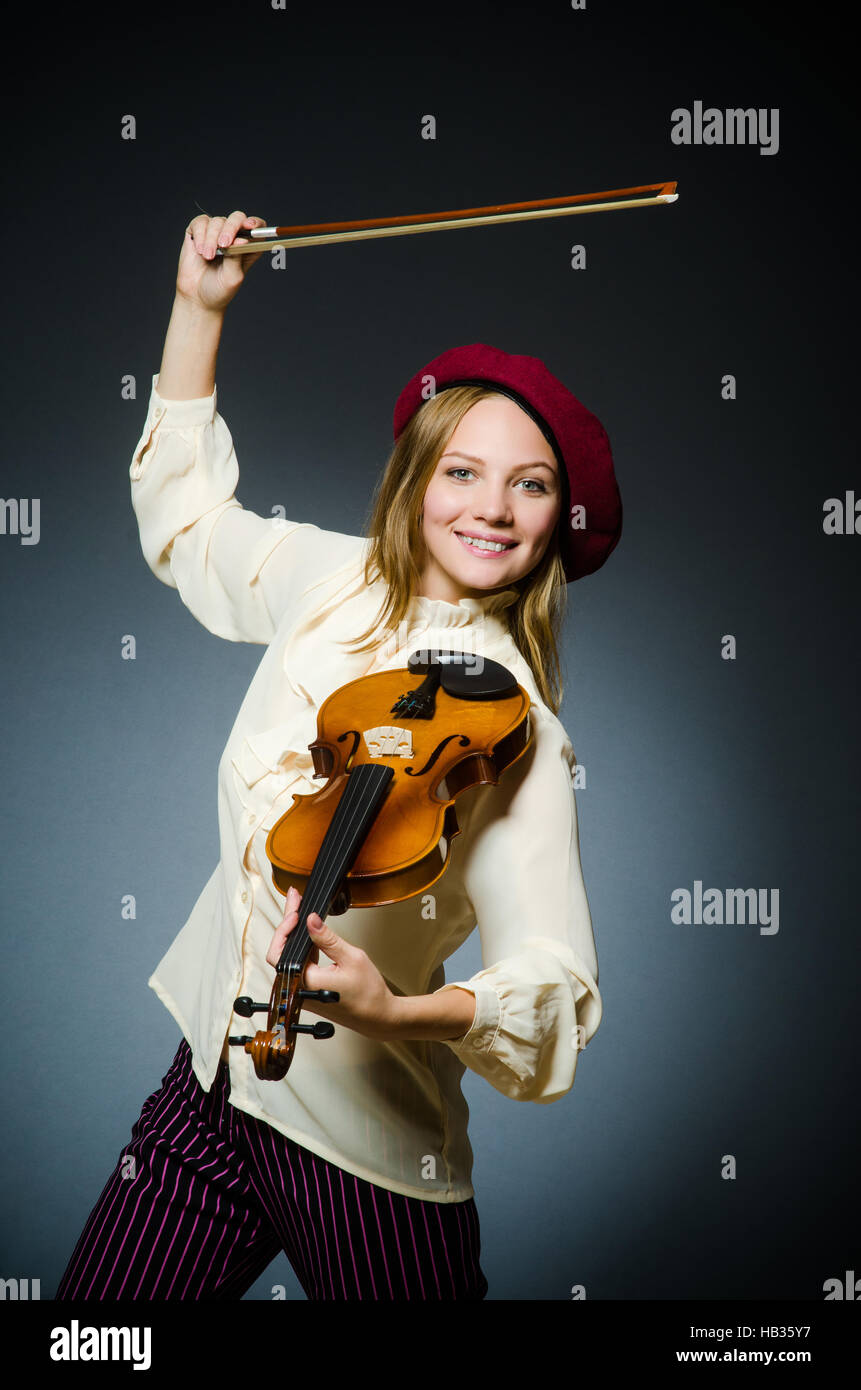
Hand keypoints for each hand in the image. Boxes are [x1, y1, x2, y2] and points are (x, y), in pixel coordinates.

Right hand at [176, 210, 267, 311]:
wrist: (197, 297)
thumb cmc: (219, 290)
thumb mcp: (232, 277)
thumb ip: (236, 257)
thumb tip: (241, 239)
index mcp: (248, 247)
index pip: (257, 227)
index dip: (255, 223)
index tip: (250, 226)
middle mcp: (234, 237)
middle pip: (237, 218)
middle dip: (230, 228)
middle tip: (223, 245)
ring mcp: (216, 232)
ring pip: (217, 221)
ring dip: (211, 239)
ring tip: (208, 257)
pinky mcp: (198, 231)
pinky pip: (201, 222)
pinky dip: (200, 234)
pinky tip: (199, 250)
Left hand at [266, 887, 403, 1040]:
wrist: (378, 1016)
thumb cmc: (368, 994)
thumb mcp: (351, 957)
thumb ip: (327, 938)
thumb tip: (311, 920)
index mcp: (306, 982)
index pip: (280, 951)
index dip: (284, 928)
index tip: (296, 910)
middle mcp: (300, 989)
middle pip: (282, 951)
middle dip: (288, 924)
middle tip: (296, 902)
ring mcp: (303, 992)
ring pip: (290, 957)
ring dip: (295, 935)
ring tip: (300, 912)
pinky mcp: (309, 992)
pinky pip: (300, 965)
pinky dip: (303, 948)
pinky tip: (309, 934)